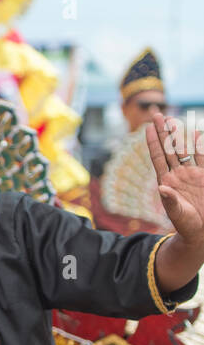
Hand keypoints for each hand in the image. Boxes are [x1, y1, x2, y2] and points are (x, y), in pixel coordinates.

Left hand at [146, 112, 203, 244]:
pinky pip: (202, 157)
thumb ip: (170, 200)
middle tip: (156, 114)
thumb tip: (161, 188)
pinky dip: (200, 145)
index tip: (147, 127)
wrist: (201, 231)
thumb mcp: (176, 213)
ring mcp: (191, 174)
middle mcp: (177, 175)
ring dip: (179, 135)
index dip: (153, 142)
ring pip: (184, 150)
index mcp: (166, 182)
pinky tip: (196, 132)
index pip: (158, 157)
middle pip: (169, 148)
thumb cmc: (186, 225)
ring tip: (173, 119)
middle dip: (163, 132)